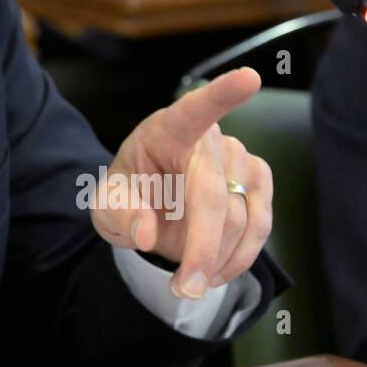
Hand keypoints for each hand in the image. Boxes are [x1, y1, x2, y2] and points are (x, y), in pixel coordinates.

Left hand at [89, 67, 271, 298]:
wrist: (148, 207)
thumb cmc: (127, 195)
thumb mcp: (106, 206)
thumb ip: (120, 214)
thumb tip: (147, 233)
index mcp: (167, 128)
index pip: (195, 108)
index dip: (222, 94)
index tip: (250, 78)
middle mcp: (209, 138)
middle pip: (214, 193)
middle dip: (202, 246)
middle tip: (184, 288)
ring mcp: (240, 158)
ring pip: (241, 217)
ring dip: (217, 258)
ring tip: (189, 280)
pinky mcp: (258, 183)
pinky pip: (260, 225)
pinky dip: (239, 257)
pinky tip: (214, 271)